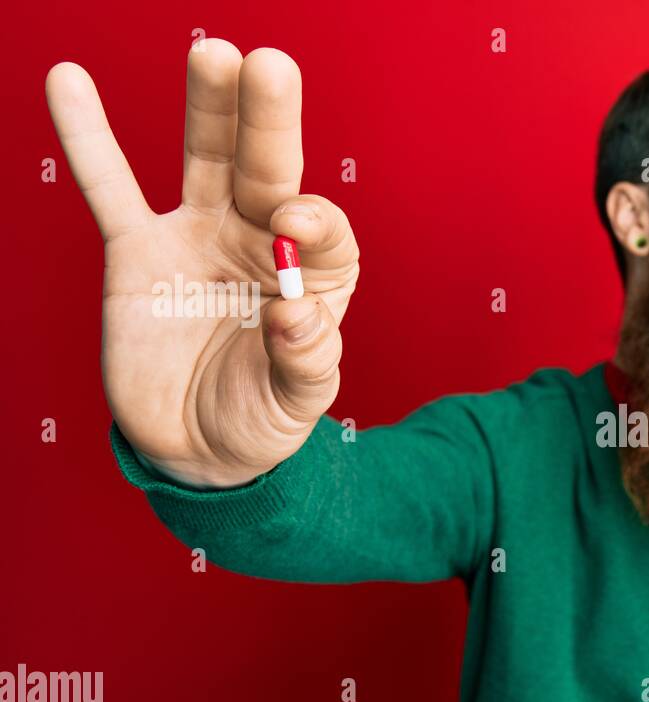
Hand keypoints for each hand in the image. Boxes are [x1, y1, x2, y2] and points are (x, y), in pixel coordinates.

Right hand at [46, 41, 357, 487]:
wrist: (197, 446)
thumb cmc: (260, 418)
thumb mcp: (297, 402)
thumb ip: (305, 362)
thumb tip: (296, 316)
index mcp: (316, 278)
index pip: (324, 232)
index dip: (313, 220)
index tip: (291, 225)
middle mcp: (262, 243)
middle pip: (270, 171)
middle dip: (270, 121)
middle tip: (271, 65)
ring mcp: (201, 238)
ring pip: (208, 161)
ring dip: (211, 109)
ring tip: (212, 53)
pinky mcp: (139, 252)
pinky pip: (111, 189)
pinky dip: (90, 139)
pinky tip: (69, 80)